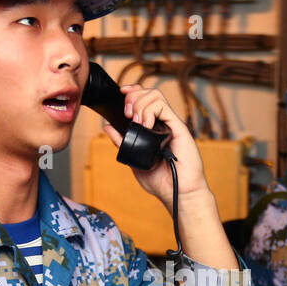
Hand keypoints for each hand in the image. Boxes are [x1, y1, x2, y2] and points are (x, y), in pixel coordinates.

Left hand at [100, 84, 206, 213]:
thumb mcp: (134, 158)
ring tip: (137, 123)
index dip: (132, 91)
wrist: (178, 194)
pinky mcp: (179, 128)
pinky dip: (150, 111)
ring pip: (155, 96)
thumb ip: (122, 142)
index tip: (120, 93)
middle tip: (126, 114)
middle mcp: (163, 122)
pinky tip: (146, 125)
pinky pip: (164, 107)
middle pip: (148, 93)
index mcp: (153, 127)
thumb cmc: (161, 181)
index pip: (144, 98)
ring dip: (140, 104)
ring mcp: (171, 124)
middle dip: (132, 98)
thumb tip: (107, 126)